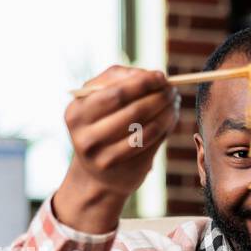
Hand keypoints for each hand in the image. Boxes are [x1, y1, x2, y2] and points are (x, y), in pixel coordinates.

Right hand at [53, 66, 179, 232]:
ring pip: (144, 128)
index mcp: (77, 112)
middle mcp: (86, 135)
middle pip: (132, 110)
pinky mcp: (122, 169)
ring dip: (165, 112)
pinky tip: (170, 119)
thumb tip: (153, 76)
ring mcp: (103, 155)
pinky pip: (149, 144)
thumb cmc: (101, 126)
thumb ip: (119, 81)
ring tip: (174, 102)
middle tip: (172, 89)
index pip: (116, 93)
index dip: (142, 83)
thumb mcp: (98, 101)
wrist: (96, 174)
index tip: (161, 76)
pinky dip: (164, 128)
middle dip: (157, 96)